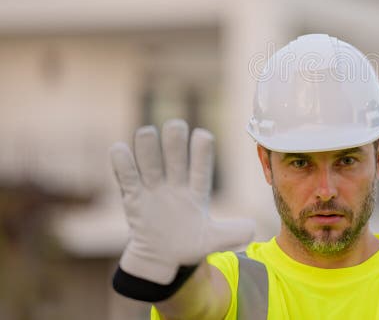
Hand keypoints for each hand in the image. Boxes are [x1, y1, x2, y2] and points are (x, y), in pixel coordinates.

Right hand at [110, 119, 254, 284]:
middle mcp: (176, 183)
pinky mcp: (133, 196)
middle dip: (174, 141)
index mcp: (197, 191)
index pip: (201, 168)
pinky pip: (127, 176)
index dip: (201, 152)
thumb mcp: (211, 241)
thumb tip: (252, 230)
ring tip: (146, 133)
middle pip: (175, 156)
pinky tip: (120, 149)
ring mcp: (154, 188)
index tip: (202, 135)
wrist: (161, 257)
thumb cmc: (189, 243)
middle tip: (175, 126)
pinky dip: (122, 162)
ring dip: (147, 147)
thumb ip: (231, 234)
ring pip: (150, 161)